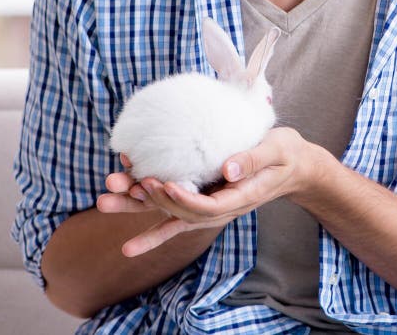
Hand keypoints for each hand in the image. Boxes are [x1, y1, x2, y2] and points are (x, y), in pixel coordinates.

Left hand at [97, 127, 316, 256]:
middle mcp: (220, 209)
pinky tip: (129, 247)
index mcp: (238, 198)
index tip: (163, 184)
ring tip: (104, 202)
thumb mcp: (277, 150)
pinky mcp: (205, 201)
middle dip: (147, 201)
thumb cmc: (285, 154)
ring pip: (169, 215)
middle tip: (120, 188)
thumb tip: (227, 169)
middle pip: (179, 213)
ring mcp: (210, 207)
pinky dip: (152, 233)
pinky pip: (175, 220)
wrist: (292, 167)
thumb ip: (253, 158)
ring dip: (137, 209)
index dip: (182, 199)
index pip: (206, 206)